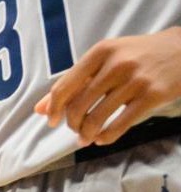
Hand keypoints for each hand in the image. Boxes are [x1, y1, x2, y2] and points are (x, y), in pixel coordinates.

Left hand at [36, 29, 180, 145]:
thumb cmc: (138, 55)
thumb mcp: (107, 58)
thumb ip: (75, 81)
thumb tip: (39, 109)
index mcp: (101, 52)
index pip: (64, 86)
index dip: (53, 109)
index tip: (51, 121)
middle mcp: (116, 64)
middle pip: (78, 105)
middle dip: (72, 124)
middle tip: (75, 130)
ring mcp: (135, 80)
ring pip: (97, 118)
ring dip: (86, 134)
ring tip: (86, 137)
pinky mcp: (152, 96)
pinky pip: (120, 125)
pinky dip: (105, 137)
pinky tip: (102, 139)